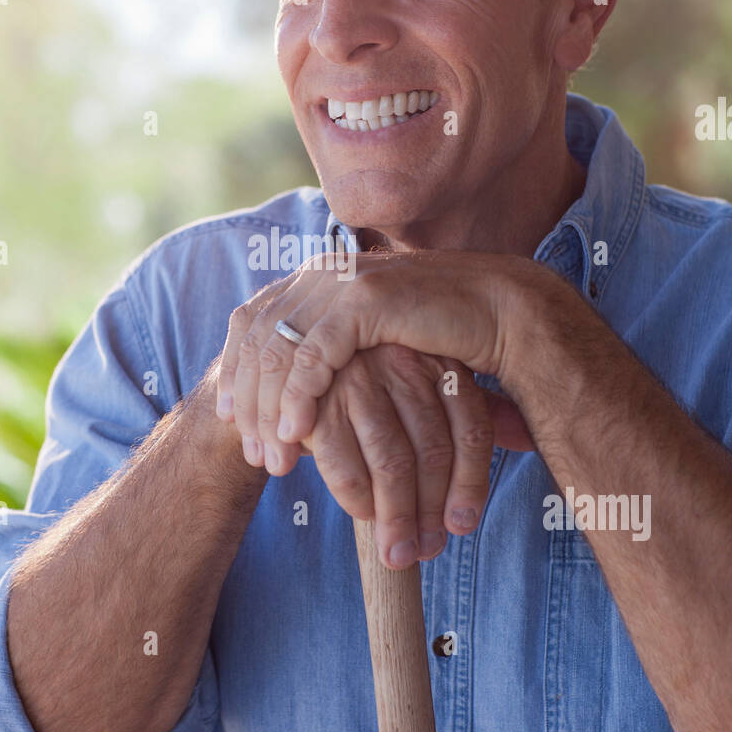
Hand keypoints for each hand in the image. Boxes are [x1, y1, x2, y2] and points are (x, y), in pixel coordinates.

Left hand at [217, 249, 531, 456]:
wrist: (499, 310)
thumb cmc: (439, 335)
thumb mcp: (373, 342)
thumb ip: (333, 350)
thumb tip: (290, 392)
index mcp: (315, 276)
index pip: (252, 322)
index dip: (237, 373)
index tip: (232, 420)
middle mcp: (320, 272)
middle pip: (257, 339)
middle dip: (249, 401)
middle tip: (252, 455)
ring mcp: (340, 281)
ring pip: (280, 351)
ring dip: (271, 411)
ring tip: (274, 459)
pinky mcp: (364, 300)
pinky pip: (315, 354)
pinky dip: (299, 397)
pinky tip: (295, 434)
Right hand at [296, 344, 532, 566]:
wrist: (295, 358)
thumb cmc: (370, 383)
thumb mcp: (423, 382)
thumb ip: (465, 412)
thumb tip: (530, 438)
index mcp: (439, 361)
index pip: (471, 430)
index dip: (470, 487)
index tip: (461, 528)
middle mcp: (404, 363)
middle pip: (433, 451)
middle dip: (430, 513)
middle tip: (424, 553)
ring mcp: (359, 378)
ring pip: (392, 462)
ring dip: (396, 518)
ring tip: (397, 554)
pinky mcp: (317, 399)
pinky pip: (345, 463)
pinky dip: (355, 499)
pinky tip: (362, 516)